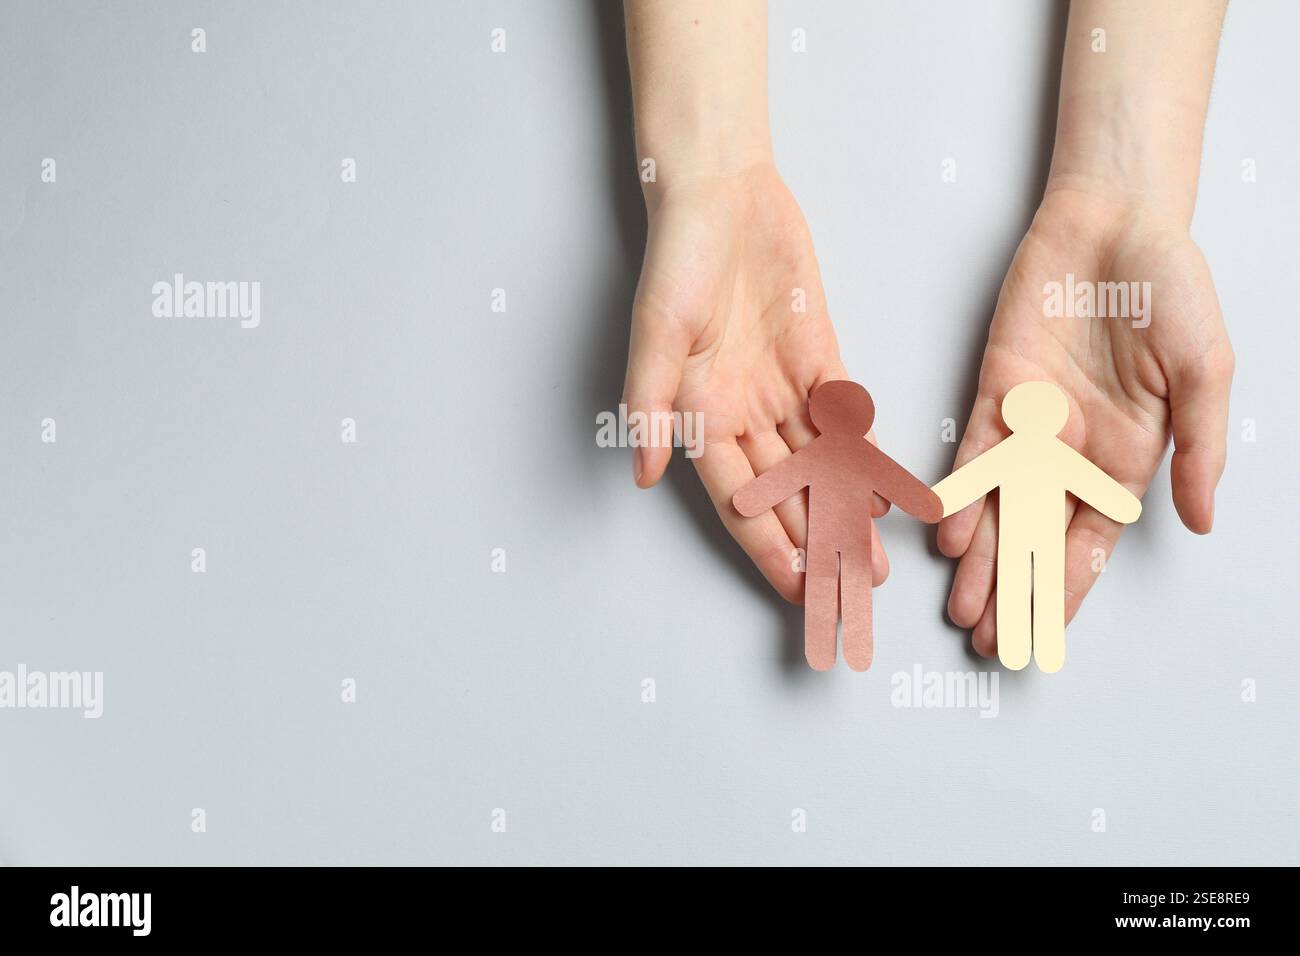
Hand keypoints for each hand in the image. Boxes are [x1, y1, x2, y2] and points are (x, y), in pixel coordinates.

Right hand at [623, 163, 889, 601]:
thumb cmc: (678, 258)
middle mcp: (741, 413)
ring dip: (845, 513)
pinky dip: (863, 456)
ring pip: (819, 467)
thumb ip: (650, 404)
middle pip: (784, 495)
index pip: (739, 500)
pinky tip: (884, 492)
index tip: (797, 590)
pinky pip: (843, 420)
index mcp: (699, 415)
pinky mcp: (817, 359)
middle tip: (852, 592)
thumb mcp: (656, 333)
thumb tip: (641, 473)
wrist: (720, 192)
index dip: (768, 548)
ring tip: (874, 561)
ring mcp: (781, 389)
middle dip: (815, 546)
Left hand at [938, 187, 1233, 656]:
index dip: (1069, 591)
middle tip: (986, 640)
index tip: (1046, 637)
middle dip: (1013, 590)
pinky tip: (949, 531)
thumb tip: (1203, 521)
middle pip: (1037, 537)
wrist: (1116, 223)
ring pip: (998, 506)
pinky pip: (974, 452)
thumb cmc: (1171, 289)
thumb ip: (1200, 448)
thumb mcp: (1205, 371)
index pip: (1092, 541)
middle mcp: (1074, 450)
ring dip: (981, 558)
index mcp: (1129, 456)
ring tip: (961, 607)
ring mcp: (1031, 423)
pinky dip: (962, 492)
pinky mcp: (995, 390)